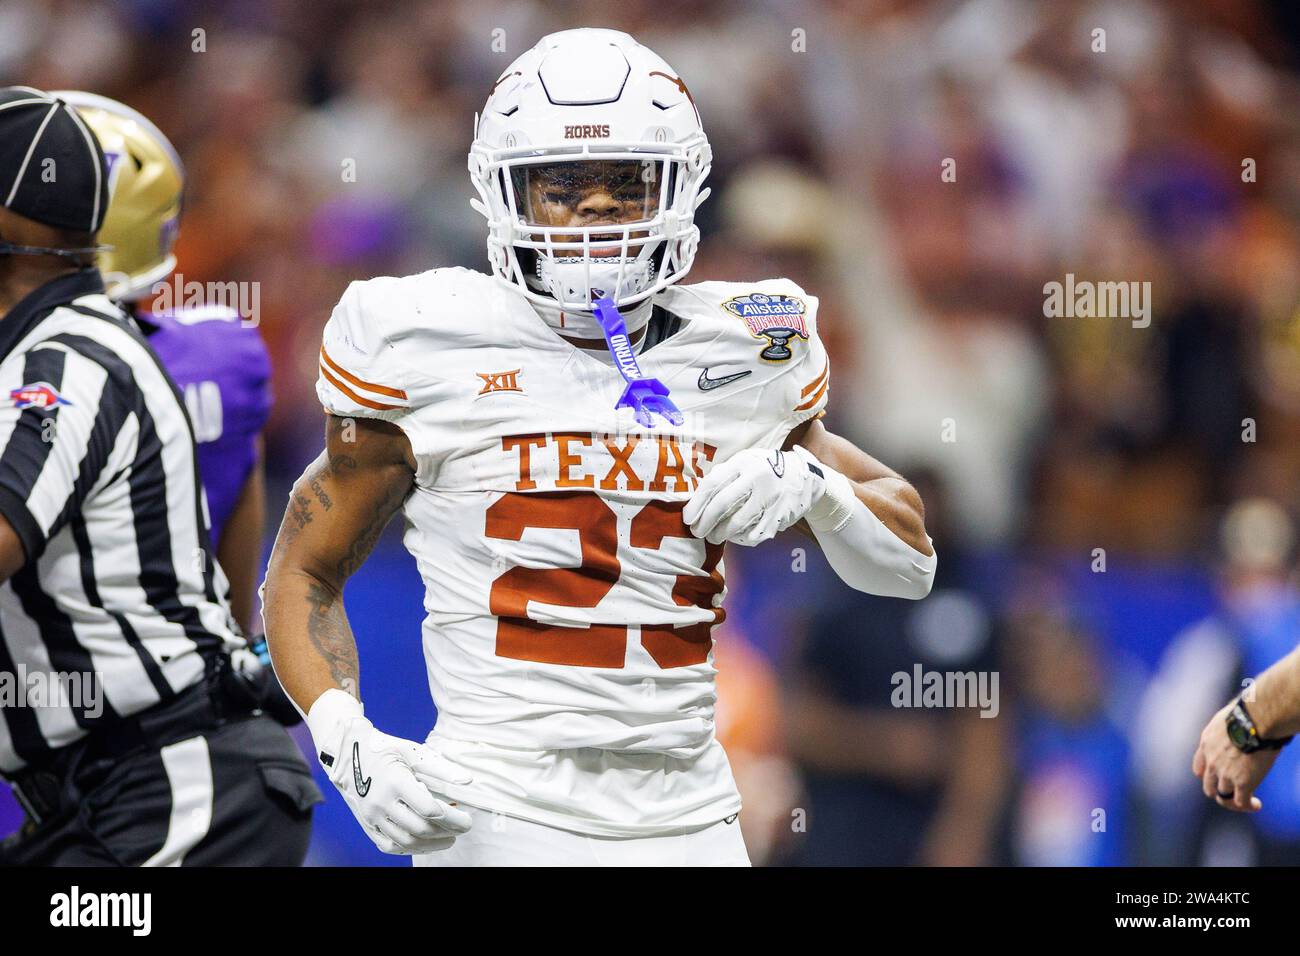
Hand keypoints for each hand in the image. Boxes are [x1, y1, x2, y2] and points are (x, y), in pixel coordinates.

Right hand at [308, 691, 473, 853]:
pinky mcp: (366, 824)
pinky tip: (426, 843)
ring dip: (432, 844)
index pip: (428, 809)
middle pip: (419, 828)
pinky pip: (389, 846)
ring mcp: (371, 816)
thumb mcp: (413, 751)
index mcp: (395, 781)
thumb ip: (441, 768)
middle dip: (447, 831)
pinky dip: (410, 848)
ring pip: (405, 841)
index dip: (452, 819)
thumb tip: (467, 781)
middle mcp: (381, 802)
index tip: (467, 820)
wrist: (347, 752)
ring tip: (449, 838)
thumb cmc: (385, 749)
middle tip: (462, 828)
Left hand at [684, 446, 822, 546]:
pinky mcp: (780, 516)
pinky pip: (754, 534)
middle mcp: (757, 478)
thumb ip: (724, 475)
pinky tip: (735, 537)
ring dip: (721, 534)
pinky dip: (741, 539)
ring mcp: (770, 498)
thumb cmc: (766, 469)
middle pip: (723, 504)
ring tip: (714, 537)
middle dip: (705, 522)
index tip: (688, 518)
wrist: (805, 476)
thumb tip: (696, 498)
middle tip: (697, 532)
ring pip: (738, 522)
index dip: (697, 504)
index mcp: (744, 463)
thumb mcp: (745, 461)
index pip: (713, 484)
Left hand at [1192, 702, 1281, 812]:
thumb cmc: (1247, 713)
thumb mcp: (1226, 718)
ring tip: (1249, 801)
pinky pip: (1241, 802)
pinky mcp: (1243, 783)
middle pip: (1209, 786)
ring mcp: (1226, 774)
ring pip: (1224, 796)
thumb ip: (1226, 728)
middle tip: (1233, 792)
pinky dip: (1247, 806)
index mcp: (1206, 744)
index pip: (1199, 768)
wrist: (1255, 721)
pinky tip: (1255, 804)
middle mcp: (1212, 762)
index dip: (1207, 775)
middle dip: (1219, 791)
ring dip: (1235, 801)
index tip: (1217, 777)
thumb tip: (1238, 725)